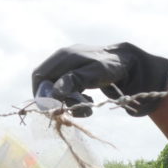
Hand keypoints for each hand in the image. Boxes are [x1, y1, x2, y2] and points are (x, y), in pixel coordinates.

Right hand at [31, 42, 167, 116]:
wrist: (128, 62)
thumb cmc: (111, 66)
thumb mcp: (93, 74)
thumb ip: (73, 81)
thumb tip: (54, 93)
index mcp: (64, 57)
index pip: (39, 76)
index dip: (41, 94)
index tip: (52, 109)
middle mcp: (63, 59)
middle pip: (48, 84)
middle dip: (58, 101)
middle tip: (72, 110)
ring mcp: (69, 66)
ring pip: (59, 89)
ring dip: (70, 101)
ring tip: (87, 106)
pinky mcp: (76, 73)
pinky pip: (68, 89)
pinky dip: (76, 98)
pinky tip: (88, 100)